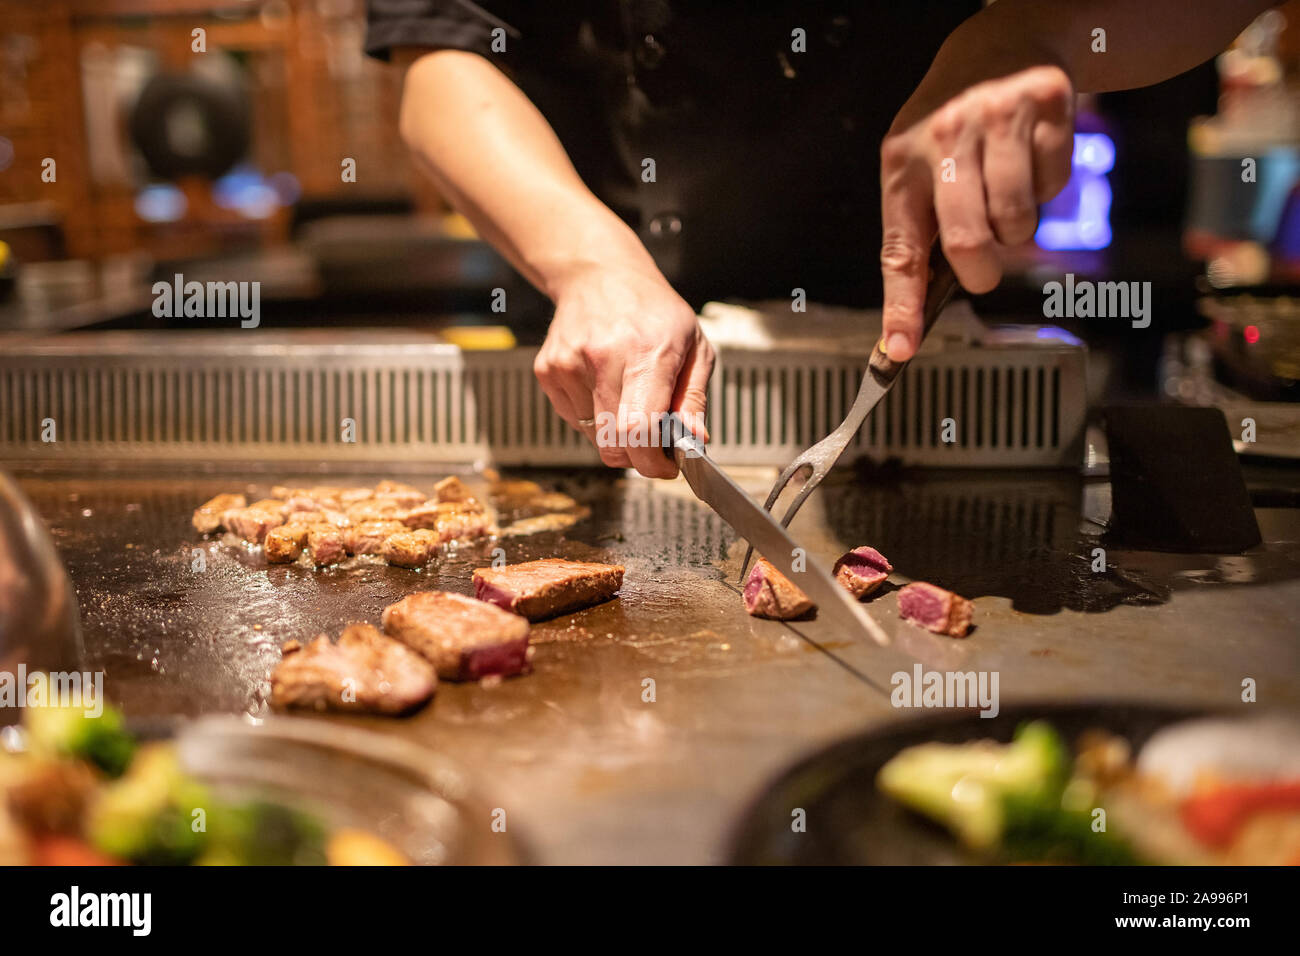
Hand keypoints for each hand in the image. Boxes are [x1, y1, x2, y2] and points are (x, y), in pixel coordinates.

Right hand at [533, 264, 713, 478]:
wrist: (599, 274)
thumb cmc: (652, 310)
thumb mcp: (694, 346)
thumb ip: (694, 399)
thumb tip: (694, 442)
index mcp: (646, 352)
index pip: (639, 429)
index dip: (652, 462)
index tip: (666, 466)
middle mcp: (602, 357)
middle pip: (613, 443)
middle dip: (636, 455)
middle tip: (653, 441)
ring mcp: (569, 364)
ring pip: (593, 436)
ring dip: (615, 431)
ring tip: (627, 393)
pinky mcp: (548, 370)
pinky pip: (574, 419)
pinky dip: (593, 415)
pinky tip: (603, 384)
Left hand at [880, 64, 1073, 360]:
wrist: (1004, 43)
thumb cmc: (953, 124)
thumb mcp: (917, 165)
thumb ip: (920, 228)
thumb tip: (920, 308)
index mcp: (901, 163)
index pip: (899, 250)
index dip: (902, 306)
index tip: (901, 350)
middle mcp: (944, 138)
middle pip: (967, 242)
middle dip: (981, 271)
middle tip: (983, 269)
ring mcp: (996, 119)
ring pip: (1017, 220)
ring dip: (1017, 228)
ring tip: (1004, 194)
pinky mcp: (1045, 106)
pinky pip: (1053, 186)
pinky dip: (1046, 189)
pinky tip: (1030, 158)